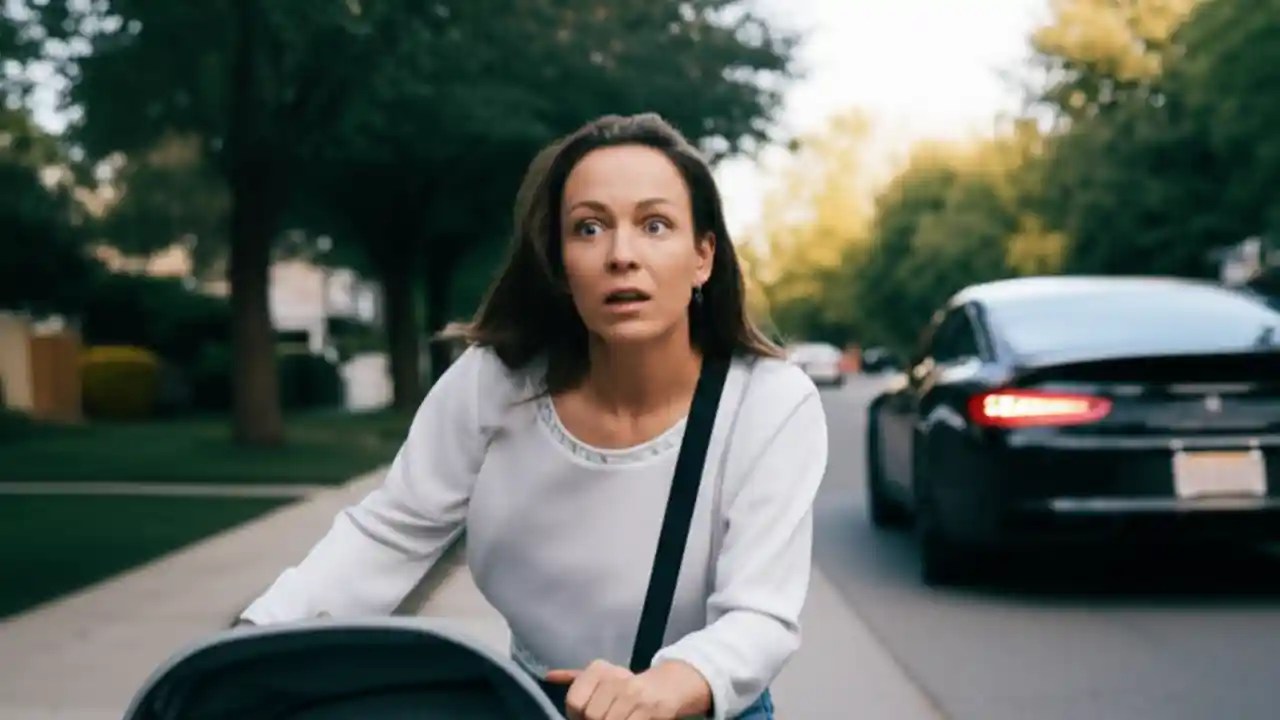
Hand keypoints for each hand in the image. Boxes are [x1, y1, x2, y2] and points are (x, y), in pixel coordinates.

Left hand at [545, 659, 710, 719]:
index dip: (576, 715)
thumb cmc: (629, 685)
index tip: (583, 716)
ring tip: (615, 719)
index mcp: (600, 669)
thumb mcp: (602, 677)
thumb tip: (547, 677)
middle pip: (591, 715)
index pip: (574, 701)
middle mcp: (616, 678)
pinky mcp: (649, 710)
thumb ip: (575, 678)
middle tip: (602, 719)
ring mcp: (633, 694)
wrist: (669, 686)